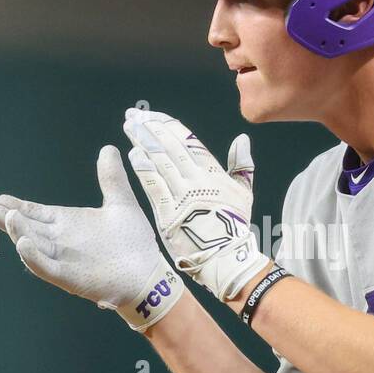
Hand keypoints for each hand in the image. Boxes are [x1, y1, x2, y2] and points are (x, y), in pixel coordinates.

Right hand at [0, 145, 183, 329]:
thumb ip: (111, 178)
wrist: (150, 273)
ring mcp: (63, 260)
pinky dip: (34, 258)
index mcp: (67, 224)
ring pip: (33, 246)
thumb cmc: (134, 243)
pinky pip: (46, 268)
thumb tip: (108, 149)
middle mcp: (60, 242)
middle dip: (9, 218)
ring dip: (19, 232)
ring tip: (7, 217)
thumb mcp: (121, 203)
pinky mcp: (70, 277)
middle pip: (27, 228)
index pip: (36, 213)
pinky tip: (24, 243)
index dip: (17, 206)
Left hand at [123, 109, 270, 301]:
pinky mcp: (168, 213)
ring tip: (129, 128)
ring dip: (142, 142)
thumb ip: (242, 164)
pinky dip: (143, 169)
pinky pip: (153, 186)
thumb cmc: (235, 226)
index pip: (187, 140)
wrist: (226, 257)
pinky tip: (132, 155)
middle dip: (150, 128)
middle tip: (133, 116)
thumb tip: (242, 139)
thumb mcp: (244, 192)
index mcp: (213, 172)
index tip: (152, 115)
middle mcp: (196, 179)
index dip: (168, 125)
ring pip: (159, 162)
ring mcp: (181, 195)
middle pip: (169, 146)